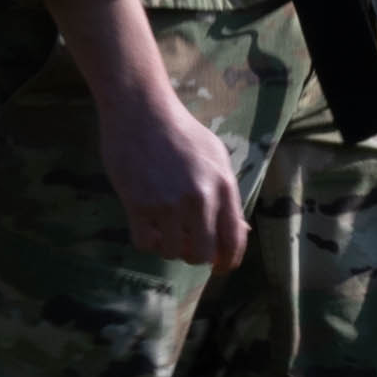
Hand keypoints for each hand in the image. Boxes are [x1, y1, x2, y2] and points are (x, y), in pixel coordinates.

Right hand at [48, 0, 247, 269]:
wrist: (140, 110)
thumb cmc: (181, 130)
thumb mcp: (216, 156)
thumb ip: (227, 194)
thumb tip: (238, 230)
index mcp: (223, 185)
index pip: (233, 239)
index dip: (229, 260)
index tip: (221, 267)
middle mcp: (199, 197)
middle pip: (202, 252)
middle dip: (196, 256)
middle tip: (187, 247)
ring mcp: (167, 202)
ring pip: (173, 251)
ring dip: (169, 248)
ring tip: (164, 233)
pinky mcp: (138, 203)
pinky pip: (145, 243)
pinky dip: (148, 242)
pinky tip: (146, 228)